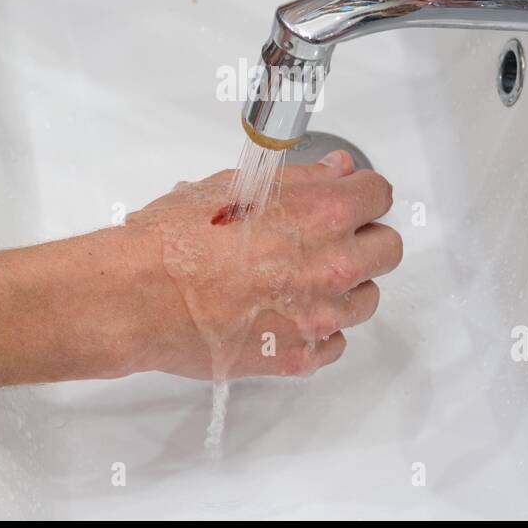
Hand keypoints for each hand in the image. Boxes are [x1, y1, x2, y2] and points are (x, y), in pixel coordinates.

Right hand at [121, 151, 401, 379]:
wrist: (139, 295)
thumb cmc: (176, 238)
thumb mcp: (238, 186)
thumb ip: (302, 179)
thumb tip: (337, 171)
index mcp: (322, 213)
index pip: (380, 195)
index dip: (361, 195)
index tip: (348, 201)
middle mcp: (332, 266)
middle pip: (387, 249)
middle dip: (363, 239)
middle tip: (328, 240)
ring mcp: (319, 316)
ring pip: (366, 299)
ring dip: (344, 287)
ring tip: (298, 279)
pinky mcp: (300, 356)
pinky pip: (335, 343)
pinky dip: (319, 329)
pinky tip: (286, 313)